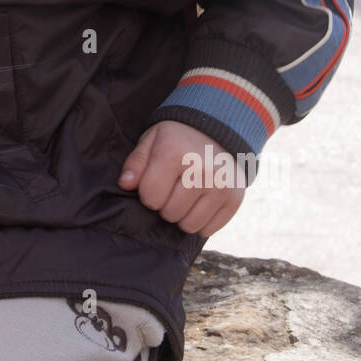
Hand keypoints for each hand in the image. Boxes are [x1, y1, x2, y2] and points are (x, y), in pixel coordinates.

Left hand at [116, 121, 244, 235]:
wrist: (220, 131)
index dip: (147, 193)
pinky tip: (201, 201)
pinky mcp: (235, 199)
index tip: (155, 181)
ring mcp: (221, 186)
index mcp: (176, 153)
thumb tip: (125, 184)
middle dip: (165, 204)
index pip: (150, 196)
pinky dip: (201, 221)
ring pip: (188, 226)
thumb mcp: (153, 140)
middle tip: (173, 187)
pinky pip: (208, 230)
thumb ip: (136, 162)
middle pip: (169, 213)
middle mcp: (202, 170)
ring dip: (182, 216)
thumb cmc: (178, 139)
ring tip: (186, 195)